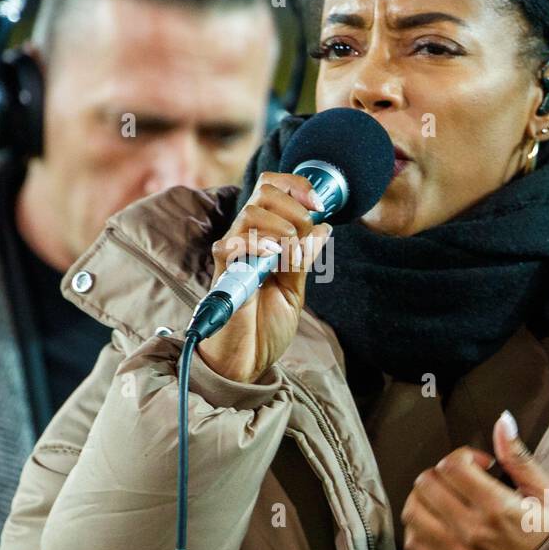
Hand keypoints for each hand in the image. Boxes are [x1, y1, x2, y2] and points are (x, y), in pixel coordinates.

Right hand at [197, 172, 332, 383]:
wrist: (247, 363)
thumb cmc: (265, 329)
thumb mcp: (294, 291)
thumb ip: (304, 259)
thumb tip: (324, 228)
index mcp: (264, 239)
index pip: (271, 190)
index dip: (296, 186)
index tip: (318, 204)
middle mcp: (246, 240)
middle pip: (262, 191)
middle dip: (293, 203)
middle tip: (305, 230)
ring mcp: (234, 255)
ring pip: (250, 212)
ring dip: (280, 225)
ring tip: (289, 249)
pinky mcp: (224, 273)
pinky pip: (234, 243)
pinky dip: (258, 243)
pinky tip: (273, 257)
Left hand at [401, 411, 548, 549]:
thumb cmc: (548, 534)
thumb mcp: (546, 492)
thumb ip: (518, 456)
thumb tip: (502, 421)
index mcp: (497, 508)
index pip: (451, 466)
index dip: (462, 457)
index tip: (478, 466)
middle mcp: (472, 532)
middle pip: (426, 484)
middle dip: (442, 474)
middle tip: (461, 481)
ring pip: (412, 511)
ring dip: (425, 498)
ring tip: (446, 499)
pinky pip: (412, 542)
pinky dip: (420, 526)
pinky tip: (439, 522)